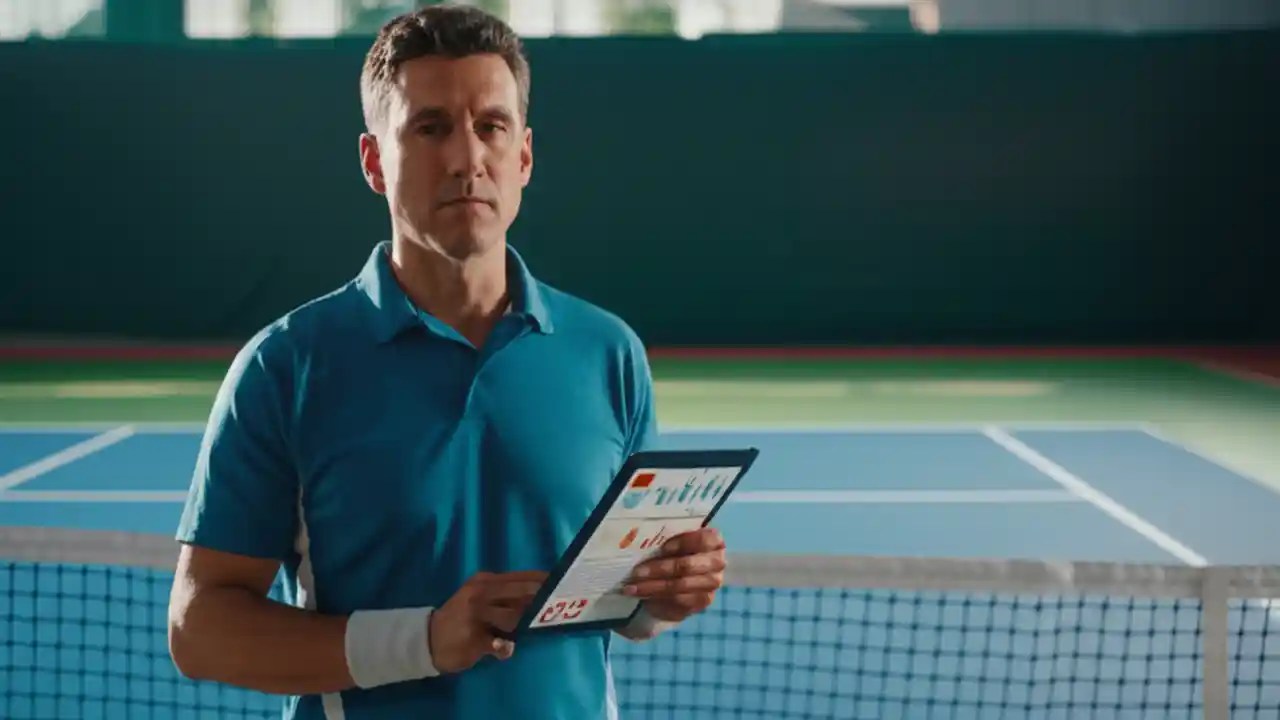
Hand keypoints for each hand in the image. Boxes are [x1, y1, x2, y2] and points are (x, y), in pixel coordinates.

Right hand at [429, 570, 547, 673]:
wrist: (427, 639)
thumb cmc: (460, 618)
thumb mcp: (479, 598)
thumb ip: (505, 597)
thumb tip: (539, 599)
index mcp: (485, 581)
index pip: (521, 577)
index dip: (543, 581)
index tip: (563, 585)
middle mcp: (481, 593)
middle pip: (521, 593)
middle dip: (541, 600)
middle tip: (557, 608)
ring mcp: (476, 615)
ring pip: (513, 617)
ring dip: (524, 626)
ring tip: (528, 630)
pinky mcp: (473, 638)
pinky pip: (499, 644)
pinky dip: (505, 648)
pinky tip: (503, 649)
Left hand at [623, 528, 725, 622]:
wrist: (679, 577)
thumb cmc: (675, 552)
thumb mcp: (673, 541)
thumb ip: (666, 539)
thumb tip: (643, 542)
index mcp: (714, 541)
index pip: (703, 540)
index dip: (682, 543)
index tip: (662, 548)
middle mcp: (717, 562)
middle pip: (688, 566)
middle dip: (659, 569)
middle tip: (636, 572)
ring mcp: (712, 584)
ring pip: (681, 586)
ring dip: (653, 587)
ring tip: (632, 588)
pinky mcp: (702, 602)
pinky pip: (679, 602)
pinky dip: (658, 599)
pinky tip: (643, 597)